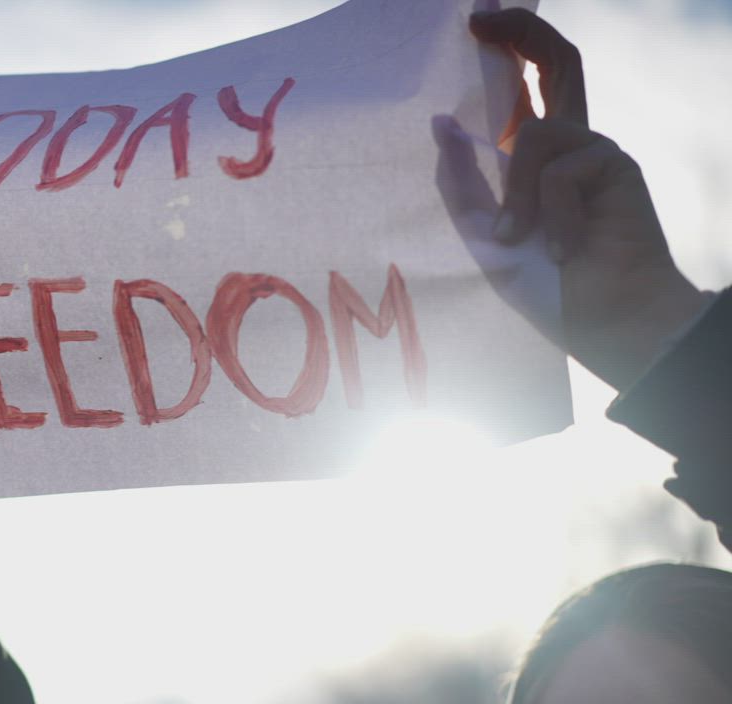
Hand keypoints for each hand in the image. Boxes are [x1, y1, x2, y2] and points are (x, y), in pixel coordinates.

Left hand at [464, 9, 704, 390]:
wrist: (600, 321)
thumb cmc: (544, 287)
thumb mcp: (482, 234)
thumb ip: (461, 182)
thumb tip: (438, 125)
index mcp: (534, 161)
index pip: (526, 90)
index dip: (510, 49)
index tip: (477, 24)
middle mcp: (568, 146)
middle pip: (558, 65)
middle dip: (523, 33)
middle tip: (484, 15)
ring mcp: (594, 152)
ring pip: (537, 135)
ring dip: (518, 194)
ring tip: (520, 240)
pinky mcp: (615, 165)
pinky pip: (561, 170)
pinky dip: (550, 213)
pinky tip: (563, 249)